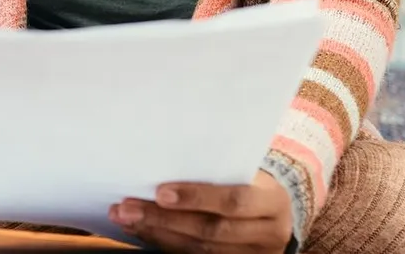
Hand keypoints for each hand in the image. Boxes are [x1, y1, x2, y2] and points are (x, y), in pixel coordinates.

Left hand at [109, 171, 293, 253]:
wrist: (277, 215)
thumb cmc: (254, 182)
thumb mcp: (247, 172)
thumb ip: (217, 169)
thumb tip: (163, 160)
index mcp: (273, 202)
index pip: (233, 201)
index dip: (196, 197)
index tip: (160, 192)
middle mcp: (267, 233)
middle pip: (211, 229)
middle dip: (164, 219)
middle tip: (128, 207)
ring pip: (199, 248)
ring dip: (157, 233)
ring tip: (126, 218)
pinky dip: (165, 243)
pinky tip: (143, 231)